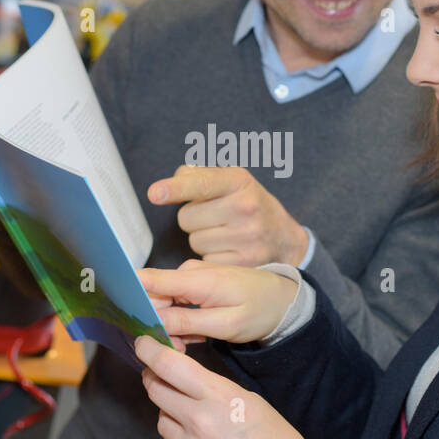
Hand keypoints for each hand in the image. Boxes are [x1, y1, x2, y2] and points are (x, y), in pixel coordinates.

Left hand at [136, 334, 314, 438]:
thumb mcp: (250, 401)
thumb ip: (212, 389)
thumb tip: (182, 381)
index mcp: (219, 397)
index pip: (169, 366)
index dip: (150, 351)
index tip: (143, 344)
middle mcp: (198, 423)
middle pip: (156, 390)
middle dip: (154, 379)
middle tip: (158, 376)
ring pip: (162, 422)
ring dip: (173, 417)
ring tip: (202, 426)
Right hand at [138, 259, 298, 345]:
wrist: (281, 299)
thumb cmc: (259, 310)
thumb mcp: (226, 324)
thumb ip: (189, 321)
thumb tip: (155, 322)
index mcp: (198, 279)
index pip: (149, 279)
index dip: (126, 292)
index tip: (115, 312)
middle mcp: (189, 272)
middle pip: (153, 298)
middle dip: (158, 325)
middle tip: (178, 349)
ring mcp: (191, 277)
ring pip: (163, 304)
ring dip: (170, 326)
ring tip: (191, 343)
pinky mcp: (193, 284)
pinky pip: (175, 303)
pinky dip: (180, 321)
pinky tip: (195, 334)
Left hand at [148, 165, 308, 266]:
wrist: (283, 238)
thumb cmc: (247, 204)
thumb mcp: (230, 180)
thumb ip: (197, 176)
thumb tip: (168, 187)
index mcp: (238, 181)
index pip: (201, 184)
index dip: (175, 188)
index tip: (154, 193)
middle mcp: (245, 206)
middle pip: (186, 217)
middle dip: (192, 218)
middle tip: (215, 217)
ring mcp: (247, 236)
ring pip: (194, 241)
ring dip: (201, 238)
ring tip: (224, 233)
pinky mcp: (245, 262)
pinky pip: (205, 260)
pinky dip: (211, 257)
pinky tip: (229, 249)